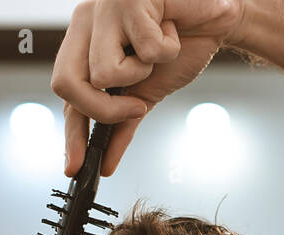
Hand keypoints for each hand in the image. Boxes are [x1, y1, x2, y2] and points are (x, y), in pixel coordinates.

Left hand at [53, 0, 246, 176]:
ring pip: (103, 73)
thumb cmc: (181, 47)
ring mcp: (103, 9)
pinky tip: (171, 29)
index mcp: (83, 43)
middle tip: (137, 107)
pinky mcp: (127, 0)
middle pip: (66, 84)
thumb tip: (104, 164)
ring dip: (142, 72)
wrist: (217, 19)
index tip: (75, 167)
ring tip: (158, 50)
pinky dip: (166, 48)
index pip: (66, 93)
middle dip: (103, 109)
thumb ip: (121, 124)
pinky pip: (143, 51)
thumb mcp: (145, 93)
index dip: (71, 132)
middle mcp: (85, 24)